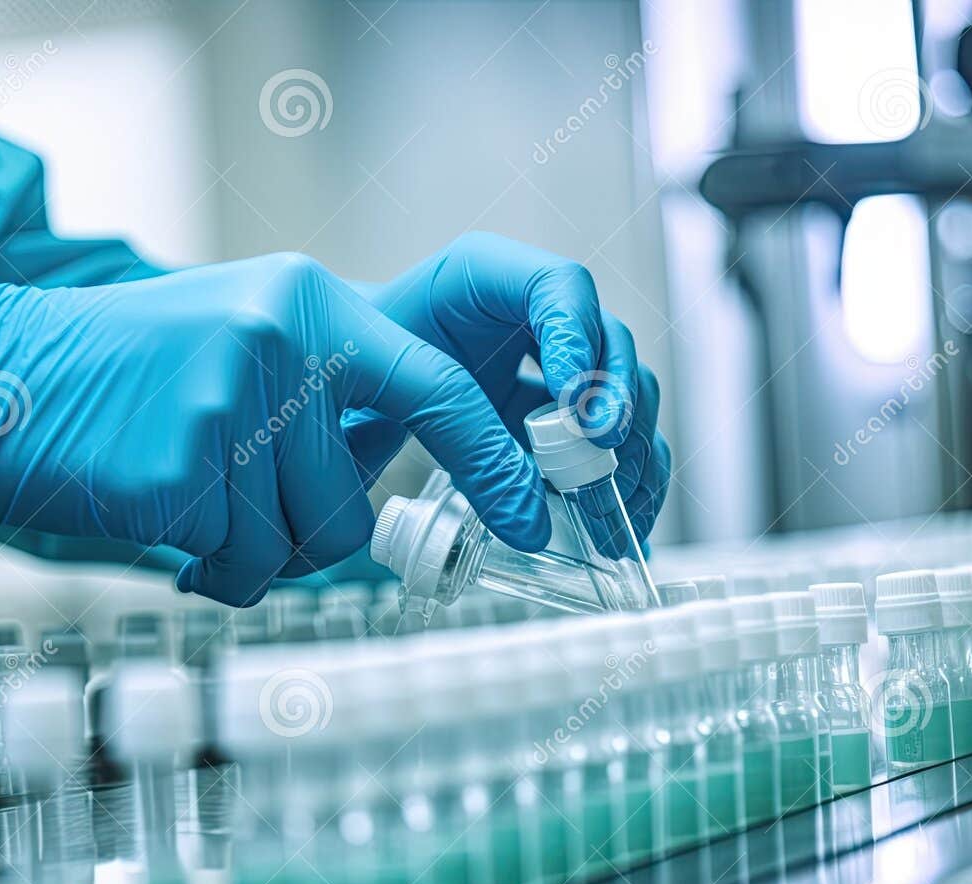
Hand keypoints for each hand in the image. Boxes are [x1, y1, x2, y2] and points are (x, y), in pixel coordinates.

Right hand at [0, 254, 550, 604]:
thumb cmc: (114, 378)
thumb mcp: (236, 343)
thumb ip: (320, 396)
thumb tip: (388, 487)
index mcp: (309, 303)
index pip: (437, 388)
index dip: (490, 464)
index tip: (529, 518)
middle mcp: (280, 341)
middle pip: (352, 507)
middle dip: (299, 534)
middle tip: (229, 502)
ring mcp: (229, 403)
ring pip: (297, 547)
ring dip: (245, 550)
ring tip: (181, 494)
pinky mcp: (179, 468)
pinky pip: (234, 570)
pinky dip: (201, 568)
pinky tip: (150, 512)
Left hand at [352, 232, 670, 541]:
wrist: (338, 376)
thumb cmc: (352, 364)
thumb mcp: (385, 379)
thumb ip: (442, 420)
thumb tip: (510, 496)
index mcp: (484, 278)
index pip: (558, 286)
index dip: (576, 339)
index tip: (572, 398)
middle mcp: (531, 313)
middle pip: (608, 339)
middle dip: (616, 398)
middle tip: (601, 447)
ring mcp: (551, 361)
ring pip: (625, 389)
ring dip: (632, 448)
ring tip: (613, 502)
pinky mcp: (556, 410)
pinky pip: (612, 435)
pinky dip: (625, 476)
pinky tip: (617, 517)